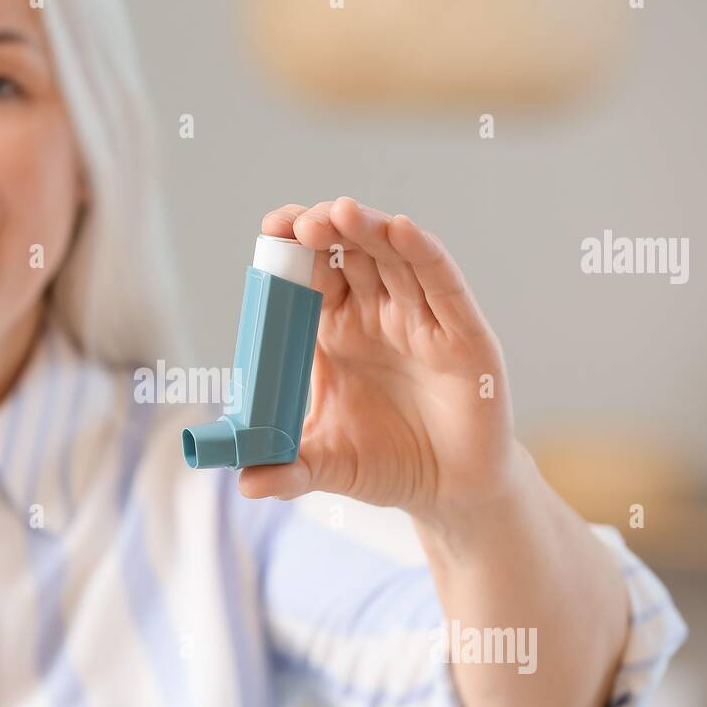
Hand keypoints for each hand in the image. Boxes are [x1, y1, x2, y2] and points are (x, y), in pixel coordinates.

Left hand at [238, 197, 528, 519]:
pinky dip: (423, 254)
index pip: (311, 274)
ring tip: (340, 213)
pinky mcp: (463, 335)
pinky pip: (442, 285)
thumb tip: (243, 484)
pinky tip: (402, 231)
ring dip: (368, 230)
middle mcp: (376, 315)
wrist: (450, 493)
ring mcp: (421, 320)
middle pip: (350, 253)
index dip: (292, 249)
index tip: (271, 231)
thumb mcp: (328, 466)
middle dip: (326, 230)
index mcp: (335, 333)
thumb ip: (287, 471)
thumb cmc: (388, 465)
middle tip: (301, 222)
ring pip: (394, 257)